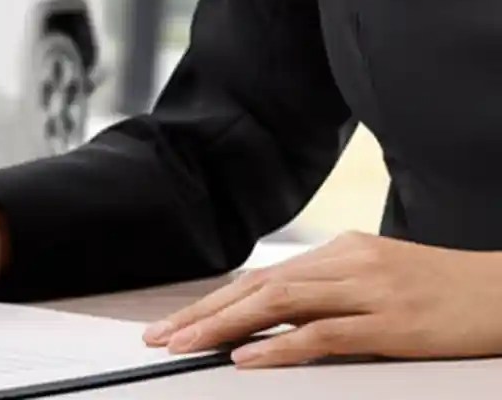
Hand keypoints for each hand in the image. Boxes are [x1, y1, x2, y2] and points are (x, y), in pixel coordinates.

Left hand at [142, 231, 501, 366]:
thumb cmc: (447, 293)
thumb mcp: (379, 282)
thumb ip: (330, 294)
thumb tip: (272, 318)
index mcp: (341, 253)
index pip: (260, 278)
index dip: (211, 301)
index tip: (174, 323)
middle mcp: (348, 263)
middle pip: (258, 286)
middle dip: (203, 314)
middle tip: (162, 337)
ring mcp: (370, 289)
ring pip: (280, 304)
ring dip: (225, 326)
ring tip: (187, 346)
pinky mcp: (393, 322)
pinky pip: (325, 333)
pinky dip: (280, 345)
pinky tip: (248, 356)